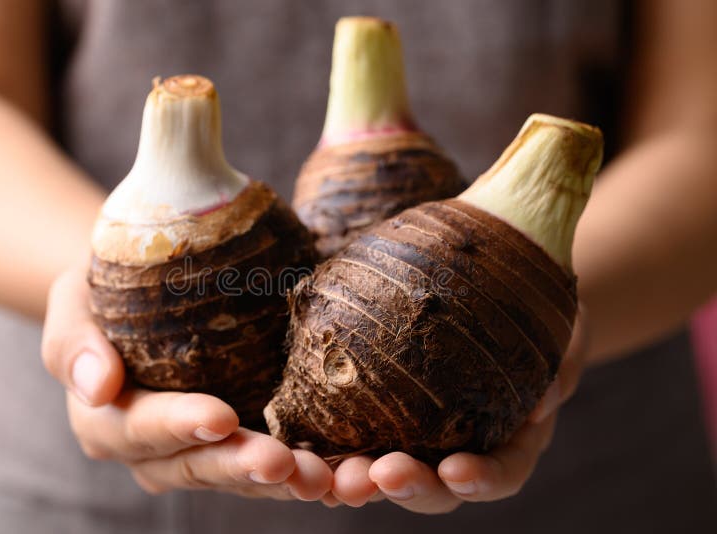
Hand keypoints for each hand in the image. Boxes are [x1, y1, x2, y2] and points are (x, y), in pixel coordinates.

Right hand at [41, 264, 331, 500]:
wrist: (141, 292)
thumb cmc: (106, 290)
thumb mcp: (73, 301)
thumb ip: (74, 342)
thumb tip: (94, 387)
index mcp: (106, 421)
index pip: (140, 430)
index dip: (179, 426)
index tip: (221, 416)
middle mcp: (149, 451)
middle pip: (195, 465)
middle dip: (239, 465)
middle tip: (284, 461)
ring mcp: (195, 453)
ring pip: (237, 477)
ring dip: (278, 479)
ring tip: (321, 475)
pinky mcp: (234, 446)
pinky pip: (266, 467)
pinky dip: (301, 471)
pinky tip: (338, 472)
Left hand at [326, 307, 588, 512]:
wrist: (498, 290)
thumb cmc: (536, 314)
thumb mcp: (562, 331)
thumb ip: (560, 364)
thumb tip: (544, 402)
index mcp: (510, 438)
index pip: (501, 472)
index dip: (480, 479)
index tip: (456, 471)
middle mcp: (462, 447)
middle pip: (437, 486)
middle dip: (409, 485)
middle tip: (379, 475)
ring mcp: (419, 434)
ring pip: (390, 470)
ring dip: (361, 478)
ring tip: (334, 476)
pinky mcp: (381, 411)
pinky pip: (355, 434)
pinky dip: (333, 446)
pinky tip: (304, 444)